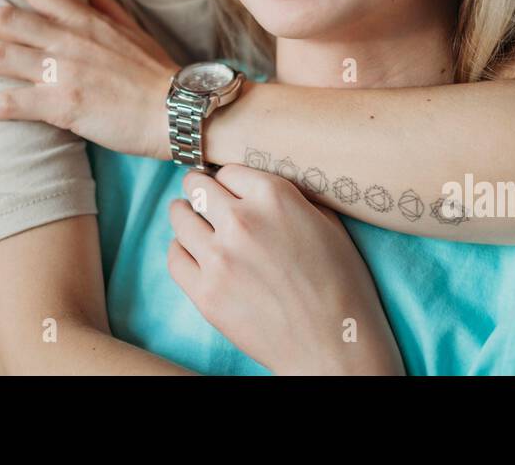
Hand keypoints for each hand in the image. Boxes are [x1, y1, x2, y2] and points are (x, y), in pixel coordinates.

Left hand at [0, 0, 178, 159]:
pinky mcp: (63, 105)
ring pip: (0, 57)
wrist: (177, 110)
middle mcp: (70, 39)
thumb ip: (107, 7)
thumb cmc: (157, 75)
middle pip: (4, 19)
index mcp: (85, 19)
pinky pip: (11, 103)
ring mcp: (64, 71)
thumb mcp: (134, 32)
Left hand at [168, 165, 404, 375]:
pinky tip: (190, 250)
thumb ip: (292, 197)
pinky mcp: (205, 293)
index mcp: (274, 197)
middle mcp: (240, 220)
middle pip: (196, 186)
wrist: (335, 344)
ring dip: (184, 214)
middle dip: (199, 188)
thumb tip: (261, 186)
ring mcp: (218, 258)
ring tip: (190, 218)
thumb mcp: (327, 223)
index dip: (229, 180)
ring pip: (179, 217)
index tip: (228, 188)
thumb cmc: (341, 284)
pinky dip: (179, 249)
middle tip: (202, 196)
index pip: (228, 170)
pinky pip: (173, 256)